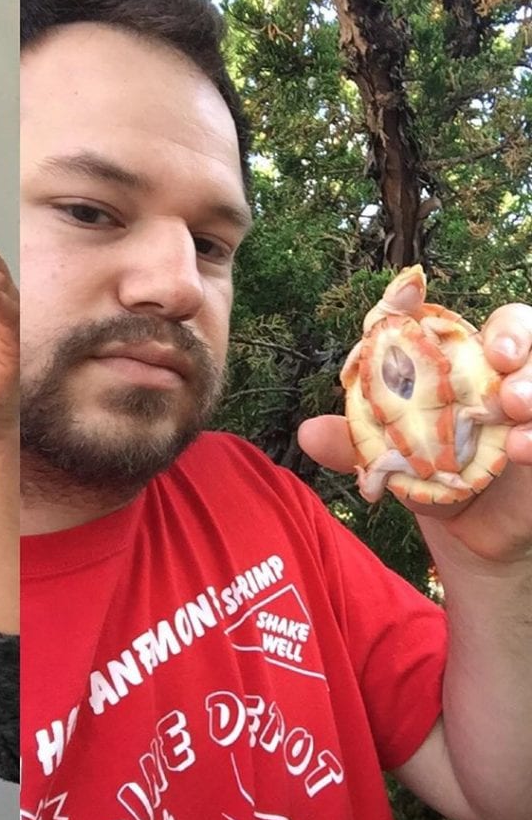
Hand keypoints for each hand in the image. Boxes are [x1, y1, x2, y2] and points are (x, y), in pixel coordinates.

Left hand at [299, 303, 531, 566]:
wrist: (473, 530)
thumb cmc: (430, 478)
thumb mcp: (387, 462)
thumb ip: (353, 444)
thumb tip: (309, 432)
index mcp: (447, 363)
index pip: (432, 320)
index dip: (414, 301)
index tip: (404, 289)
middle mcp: (495, 372)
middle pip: (515, 325)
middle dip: (512, 332)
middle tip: (499, 356)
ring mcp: (527, 402)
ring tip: (512, 404)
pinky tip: (522, 448)